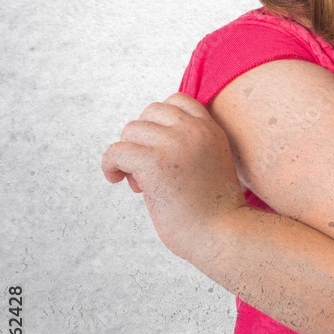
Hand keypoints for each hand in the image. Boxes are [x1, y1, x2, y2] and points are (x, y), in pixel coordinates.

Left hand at [102, 93, 245, 259]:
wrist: (223, 233)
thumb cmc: (215, 210)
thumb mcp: (212, 163)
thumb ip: (190, 145)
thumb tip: (148, 142)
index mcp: (211, 129)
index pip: (176, 100)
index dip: (159, 121)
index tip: (158, 147)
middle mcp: (194, 130)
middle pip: (149, 112)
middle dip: (142, 138)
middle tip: (148, 169)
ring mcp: (174, 144)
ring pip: (130, 130)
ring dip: (128, 154)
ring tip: (140, 182)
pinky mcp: (155, 163)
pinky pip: (116, 151)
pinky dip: (110, 165)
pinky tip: (116, 180)